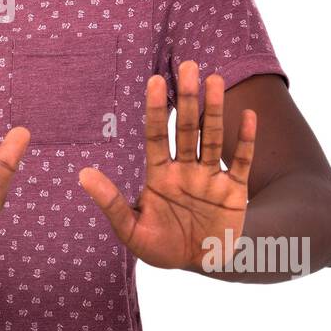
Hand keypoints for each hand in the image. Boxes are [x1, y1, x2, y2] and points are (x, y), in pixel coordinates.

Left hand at [77, 60, 257, 269]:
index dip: (157, 109)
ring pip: (212, 138)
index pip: (156, 134)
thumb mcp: (131, 230)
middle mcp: (185, 169)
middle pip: (186, 128)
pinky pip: (241, 162)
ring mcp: (210, 178)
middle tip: (188, 65)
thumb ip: (111, 203)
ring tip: (214, 80)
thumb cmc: (161, 247)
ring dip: (214, 110)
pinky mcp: (234, 192)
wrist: (199, 265)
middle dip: (187, 99)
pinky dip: (245, 141)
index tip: (155, 80)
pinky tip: (248, 116)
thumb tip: (82, 174)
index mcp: (159, 175)